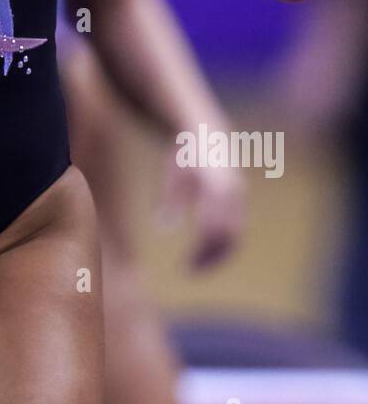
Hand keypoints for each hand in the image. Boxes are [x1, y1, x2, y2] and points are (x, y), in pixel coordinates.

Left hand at [156, 127, 245, 268]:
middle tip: (189, 271)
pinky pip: (236, 229)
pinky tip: (205, 254)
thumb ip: (170, 199)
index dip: (202, 247)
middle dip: (210, 256)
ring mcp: (239, 196)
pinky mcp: (240, 201)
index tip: (186, 263)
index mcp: (216, 183)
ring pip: (235, 235)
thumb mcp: (172, 172)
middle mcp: (233, 191)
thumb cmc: (184, 154)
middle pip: (227, 234)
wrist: (208, 132)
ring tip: (196, 267)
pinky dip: (223, 245)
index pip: (213, 225)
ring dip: (218, 254)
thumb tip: (163, 228)